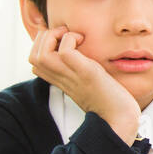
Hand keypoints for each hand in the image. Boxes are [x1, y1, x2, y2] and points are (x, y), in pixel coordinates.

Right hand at [29, 26, 140, 143]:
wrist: (120, 118)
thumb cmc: (109, 97)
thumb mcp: (87, 79)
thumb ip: (78, 69)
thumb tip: (80, 51)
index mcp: (60, 80)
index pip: (34, 61)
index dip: (42, 44)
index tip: (63, 39)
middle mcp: (61, 78)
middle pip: (32, 56)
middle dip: (44, 37)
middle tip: (66, 35)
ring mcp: (71, 76)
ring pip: (40, 54)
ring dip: (53, 37)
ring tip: (72, 36)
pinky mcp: (85, 73)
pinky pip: (65, 51)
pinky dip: (70, 38)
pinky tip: (83, 40)